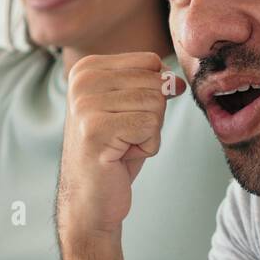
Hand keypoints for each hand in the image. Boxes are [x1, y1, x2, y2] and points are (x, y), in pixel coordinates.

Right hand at [57, 53, 185, 240]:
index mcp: (88, 67)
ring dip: (149, 133)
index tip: (127, 117)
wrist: (90, 198)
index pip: (150, 61)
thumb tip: (177, 82)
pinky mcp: (95, 129)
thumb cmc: (115, 152)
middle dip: (152, 115)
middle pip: (155, 82)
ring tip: (122, 146)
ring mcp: (85, 104)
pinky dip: (148, 147)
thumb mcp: (132, 109)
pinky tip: (122, 156)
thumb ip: (151, 85)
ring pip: (155, 104)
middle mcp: (82, 80)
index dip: (153, 93)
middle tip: (124, 136)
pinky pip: (151, 127)